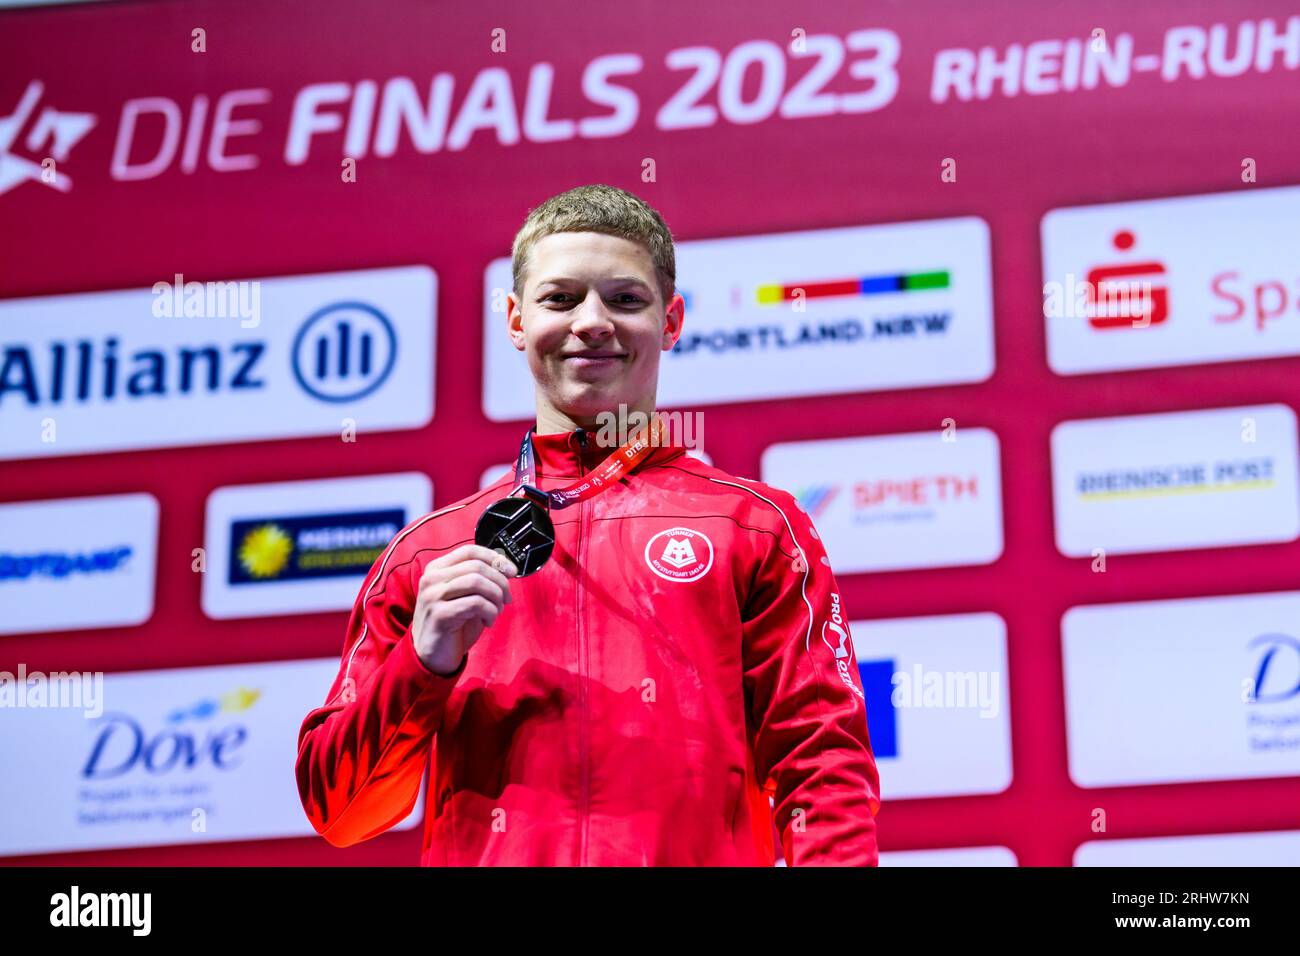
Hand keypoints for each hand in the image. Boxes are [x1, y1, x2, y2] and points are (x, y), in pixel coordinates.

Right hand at [411, 544, 516, 674]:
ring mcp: (433, 596)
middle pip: (477, 566)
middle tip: (507, 598)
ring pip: (477, 582)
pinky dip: (490, 612)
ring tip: (497, 611)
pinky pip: (475, 603)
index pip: (470, 551)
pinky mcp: (439, 615)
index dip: (495, 558)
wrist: (433, 655)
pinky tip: (488, 621)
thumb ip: (479, 579)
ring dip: (495, 597)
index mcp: (437, 569)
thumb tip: (505, 566)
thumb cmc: (453, 624)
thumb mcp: (465, 595)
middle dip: (500, 582)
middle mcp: (431, 579)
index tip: (512, 571)